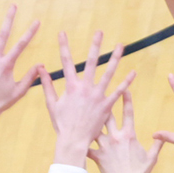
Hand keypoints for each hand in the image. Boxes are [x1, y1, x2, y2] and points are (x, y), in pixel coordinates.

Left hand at [0, 5, 43, 141]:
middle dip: (9, 19)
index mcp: (6, 65)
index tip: (37, 21)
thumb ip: (30, 77)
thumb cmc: (2, 102)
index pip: (21, 45)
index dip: (30, 32)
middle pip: (2, 35)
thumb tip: (41, 65)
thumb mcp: (19, 91)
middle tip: (13, 6)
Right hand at [39, 32, 134, 166]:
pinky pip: (118, 91)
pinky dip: (126, 82)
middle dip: (95, 46)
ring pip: (108, 73)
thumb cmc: (62, 123)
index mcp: (71, 87)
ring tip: (121, 45)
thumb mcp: (52, 103)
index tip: (62, 33)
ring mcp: (97, 96)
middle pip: (92, 62)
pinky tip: (133, 72)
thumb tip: (40, 68)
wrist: (73, 140)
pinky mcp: (106, 105)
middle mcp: (85, 88)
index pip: (66, 62)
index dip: (63, 46)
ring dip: (115, 58)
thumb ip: (47, 85)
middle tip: (100, 32)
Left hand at [86, 89, 162, 172]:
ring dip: (89, 121)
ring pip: (95, 128)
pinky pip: (86, 147)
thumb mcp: (152, 157)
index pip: (128, 113)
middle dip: (103, 104)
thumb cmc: (141, 172)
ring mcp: (105, 146)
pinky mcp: (97, 156)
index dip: (126, 99)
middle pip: (107, 115)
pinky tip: (73, 136)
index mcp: (129, 135)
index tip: (125, 89)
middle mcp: (116, 137)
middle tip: (97, 93)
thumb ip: (158, 144)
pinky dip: (80, 142)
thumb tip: (162, 136)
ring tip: (82, 111)